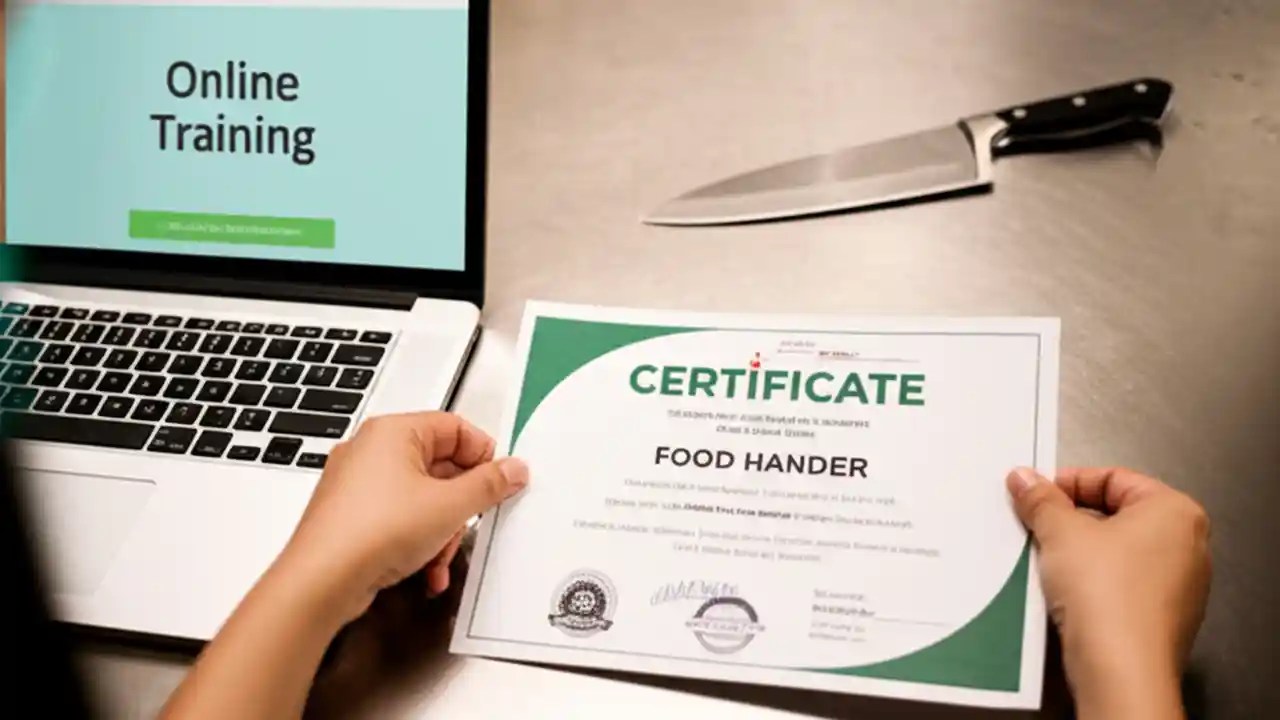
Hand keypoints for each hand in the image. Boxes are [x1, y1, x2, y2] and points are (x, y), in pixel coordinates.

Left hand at [279, 412, 528, 624]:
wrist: (321, 581)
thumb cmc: (370, 533)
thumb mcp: (450, 507)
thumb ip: (489, 485)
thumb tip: (512, 469)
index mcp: (392, 432)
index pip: (454, 427)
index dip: (483, 455)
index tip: (501, 480)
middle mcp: (371, 451)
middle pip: (439, 466)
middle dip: (460, 505)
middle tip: (474, 521)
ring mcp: (358, 484)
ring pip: (421, 498)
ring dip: (441, 531)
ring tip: (441, 555)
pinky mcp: (352, 516)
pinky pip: (399, 520)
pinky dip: (418, 542)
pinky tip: (425, 570)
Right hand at [1007, 467, 1209, 719]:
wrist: (1120, 671)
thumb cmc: (1106, 593)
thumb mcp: (1061, 533)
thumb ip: (1041, 500)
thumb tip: (1024, 478)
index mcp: (1175, 512)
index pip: (1113, 478)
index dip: (1067, 483)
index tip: (1035, 495)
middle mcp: (1188, 546)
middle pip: (1117, 515)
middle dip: (1071, 521)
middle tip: (1035, 527)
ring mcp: (1180, 586)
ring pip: (1118, 553)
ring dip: (1079, 553)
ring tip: (1045, 560)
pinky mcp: (1163, 619)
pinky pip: (1122, 587)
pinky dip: (1093, 584)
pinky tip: (1064, 594)